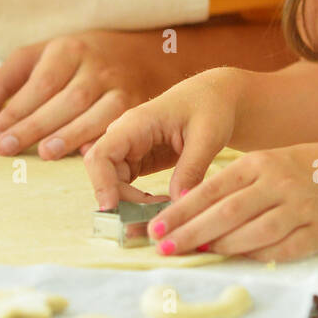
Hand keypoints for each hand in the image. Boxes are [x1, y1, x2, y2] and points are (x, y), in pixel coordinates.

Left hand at [0, 29, 169, 158]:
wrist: (140, 52)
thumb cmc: (78, 59)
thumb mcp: (41, 56)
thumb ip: (5, 82)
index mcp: (68, 50)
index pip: (40, 84)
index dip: (15, 111)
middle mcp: (96, 67)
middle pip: (66, 99)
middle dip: (35, 125)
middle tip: (6, 148)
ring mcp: (120, 87)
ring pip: (96, 112)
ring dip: (70, 134)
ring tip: (45, 154)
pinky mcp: (137, 105)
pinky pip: (120, 125)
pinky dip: (105, 140)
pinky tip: (89, 155)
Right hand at [84, 69, 241, 207]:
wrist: (217, 97)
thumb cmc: (212, 107)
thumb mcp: (207, 137)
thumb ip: (191, 169)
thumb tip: (178, 205)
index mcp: (137, 123)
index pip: (102, 153)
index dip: (101, 183)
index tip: (113, 210)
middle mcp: (126, 135)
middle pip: (104, 173)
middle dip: (120, 200)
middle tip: (150, 219)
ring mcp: (130, 148)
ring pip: (114, 184)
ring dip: (130, 204)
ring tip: (163, 213)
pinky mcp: (139, 160)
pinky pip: (128, 186)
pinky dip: (139, 201)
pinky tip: (162, 207)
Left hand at [141, 139, 317, 261]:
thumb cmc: (298, 169)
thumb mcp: (264, 164)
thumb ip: (232, 188)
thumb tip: (190, 220)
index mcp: (260, 162)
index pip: (211, 189)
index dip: (181, 211)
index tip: (155, 229)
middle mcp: (278, 182)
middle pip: (227, 212)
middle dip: (191, 232)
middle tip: (164, 248)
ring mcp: (299, 208)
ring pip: (253, 232)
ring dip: (221, 246)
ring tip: (197, 252)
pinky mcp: (317, 231)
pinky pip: (281, 249)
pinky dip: (256, 255)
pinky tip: (236, 259)